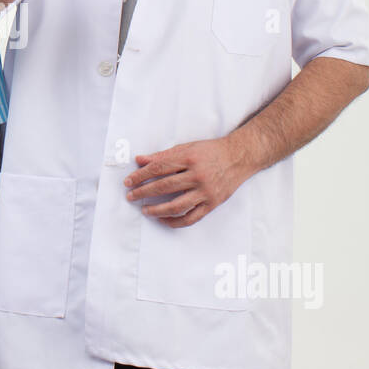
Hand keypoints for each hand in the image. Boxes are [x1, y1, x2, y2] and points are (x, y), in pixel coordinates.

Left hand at [123, 137, 251, 227]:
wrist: (239, 157)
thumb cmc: (211, 151)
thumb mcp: (186, 148)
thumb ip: (163, 155)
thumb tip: (140, 160)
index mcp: (189, 159)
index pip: (158, 168)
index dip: (140, 176)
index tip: (128, 182)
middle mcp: (197, 176)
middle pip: (164, 187)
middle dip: (144, 192)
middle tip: (131, 196)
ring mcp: (205, 192)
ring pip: (176, 206)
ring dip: (157, 210)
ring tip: (145, 211)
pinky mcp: (212, 204)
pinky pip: (191, 217)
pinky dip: (175, 221)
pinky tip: (164, 219)